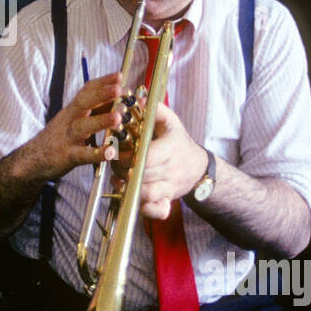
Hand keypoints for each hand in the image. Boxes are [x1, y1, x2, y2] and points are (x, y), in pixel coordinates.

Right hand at [27, 72, 127, 181]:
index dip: (102, 82)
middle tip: (119, 89)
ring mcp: (67, 138)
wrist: (31, 159)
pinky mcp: (67, 156)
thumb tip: (118, 102)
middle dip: (102, 94)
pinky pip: (83, 154)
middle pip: (83, 103)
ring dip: (101, 121)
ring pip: (83, 127)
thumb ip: (94, 111)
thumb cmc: (59, 138)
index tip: (118, 76)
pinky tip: (110, 152)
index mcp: (72, 110)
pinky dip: (97, 153)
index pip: (86, 91)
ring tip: (118, 117)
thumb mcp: (73, 121)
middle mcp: (69, 120)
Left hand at [112, 102, 207, 220]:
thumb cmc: (177, 141)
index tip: (117, 150)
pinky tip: (133, 198)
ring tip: (118, 177)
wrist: (197, 167)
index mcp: (170, 148)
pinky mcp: (168, 201)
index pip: (148, 156)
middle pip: (141, 174)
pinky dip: (145, 209)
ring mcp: (170, 187)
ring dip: (128, 187)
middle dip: (121, 169)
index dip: (130, 156)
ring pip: (146, 193)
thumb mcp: (170, 122)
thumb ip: (154, 110)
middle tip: (113, 161)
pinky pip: (158, 212)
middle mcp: (171, 170)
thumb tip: (138, 99)